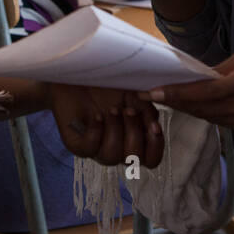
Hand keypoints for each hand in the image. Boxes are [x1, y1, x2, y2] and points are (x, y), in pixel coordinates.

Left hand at [48, 84, 164, 167]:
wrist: (82, 72)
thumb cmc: (111, 84)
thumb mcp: (136, 94)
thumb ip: (149, 112)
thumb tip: (155, 127)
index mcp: (135, 138)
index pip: (152, 159)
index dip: (155, 147)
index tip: (153, 126)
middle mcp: (117, 148)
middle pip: (133, 161)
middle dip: (134, 134)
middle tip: (128, 110)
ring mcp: (97, 148)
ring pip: (111, 158)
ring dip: (114, 131)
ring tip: (111, 110)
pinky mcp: (77, 144)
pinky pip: (89, 149)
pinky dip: (96, 131)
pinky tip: (96, 116)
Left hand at [140, 44, 233, 131]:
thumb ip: (225, 68)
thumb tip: (198, 76)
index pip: (203, 94)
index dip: (176, 95)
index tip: (152, 92)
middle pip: (202, 109)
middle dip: (175, 102)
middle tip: (149, 93)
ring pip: (209, 118)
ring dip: (188, 108)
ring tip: (166, 97)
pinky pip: (222, 122)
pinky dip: (206, 112)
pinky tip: (193, 103)